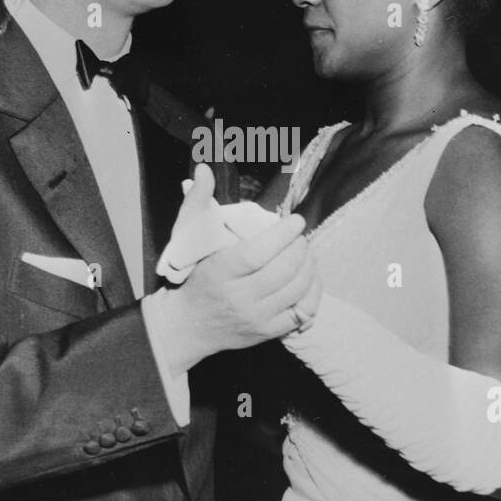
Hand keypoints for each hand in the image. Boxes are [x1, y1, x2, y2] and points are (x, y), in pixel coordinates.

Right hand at [159, 211, 321, 372]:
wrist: (189, 326)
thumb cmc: (195, 277)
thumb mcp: (188, 239)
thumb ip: (197, 201)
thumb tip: (205, 168)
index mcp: (219, 273)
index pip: (257, 254)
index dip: (283, 235)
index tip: (295, 220)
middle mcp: (239, 298)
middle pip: (283, 271)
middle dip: (300, 248)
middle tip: (300, 236)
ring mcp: (256, 318)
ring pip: (296, 289)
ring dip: (309, 266)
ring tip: (305, 253)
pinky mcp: (269, 332)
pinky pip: (303, 311)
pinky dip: (312, 290)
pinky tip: (309, 277)